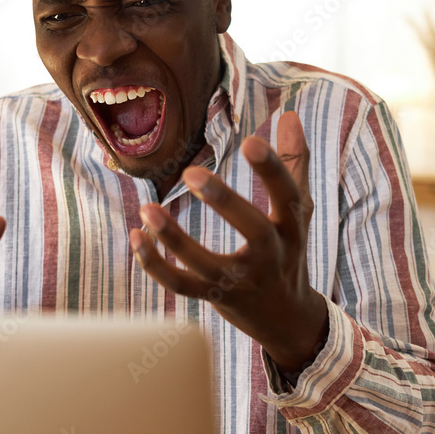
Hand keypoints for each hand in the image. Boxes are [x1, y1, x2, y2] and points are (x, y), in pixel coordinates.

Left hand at [130, 111, 327, 371]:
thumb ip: (294, 162)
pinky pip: (182, 286)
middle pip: (253, 231)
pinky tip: (136, 237)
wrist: (286, 318)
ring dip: (174, 239)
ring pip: (206, 266)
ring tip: (149, 209)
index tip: (251, 141)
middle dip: (224, 203)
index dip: (272, 170)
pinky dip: (156, 265)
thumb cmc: (288, 250)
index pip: (288, 197)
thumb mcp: (298, 210)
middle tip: (192, 171)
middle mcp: (270, 257)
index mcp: (291, 229)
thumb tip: (290, 115)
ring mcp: (241, 282)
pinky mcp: (215, 299)